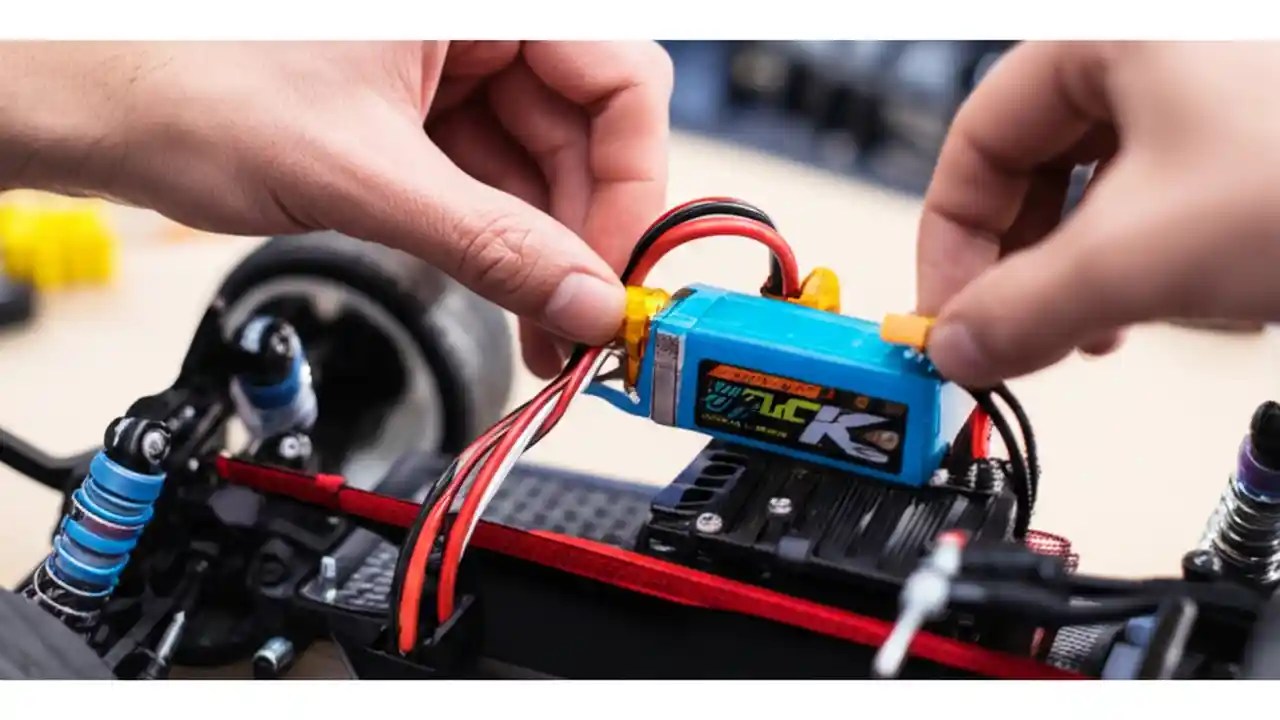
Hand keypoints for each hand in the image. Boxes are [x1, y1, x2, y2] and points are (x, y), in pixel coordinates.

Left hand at [0, 41, 672, 377]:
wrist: (84, 101)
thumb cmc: (178, 80)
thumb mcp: (361, 175)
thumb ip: (489, 246)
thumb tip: (583, 301)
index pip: (618, 79)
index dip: (628, 183)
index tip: (613, 271)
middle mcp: (471, 20)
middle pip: (582, 127)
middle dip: (581, 231)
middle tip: (578, 320)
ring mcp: (443, 61)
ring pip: (537, 158)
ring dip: (540, 246)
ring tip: (539, 325)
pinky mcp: (412, 106)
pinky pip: (486, 172)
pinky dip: (496, 234)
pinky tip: (500, 288)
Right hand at [916, 41, 1279, 386]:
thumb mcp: (1142, 254)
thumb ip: (1025, 307)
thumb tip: (956, 347)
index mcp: (1107, 36)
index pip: (974, 141)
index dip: (949, 242)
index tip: (947, 317)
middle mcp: (1150, 50)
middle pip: (1027, 167)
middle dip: (1013, 266)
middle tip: (1006, 333)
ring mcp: (1202, 92)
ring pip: (1090, 189)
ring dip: (1071, 272)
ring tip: (1082, 331)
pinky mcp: (1241, 140)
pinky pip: (1150, 198)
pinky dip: (1131, 259)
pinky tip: (1143, 305)